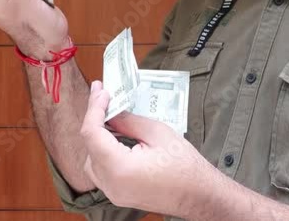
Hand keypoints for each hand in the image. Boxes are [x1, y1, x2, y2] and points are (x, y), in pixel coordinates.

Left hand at [80, 81, 215, 217]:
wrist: (199, 195)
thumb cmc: (185, 167)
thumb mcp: (157, 133)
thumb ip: (128, 121)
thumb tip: (112, 110)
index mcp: (119, 168)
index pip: (92, 134)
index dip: (94, 109)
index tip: (100, 91)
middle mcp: (111, 184)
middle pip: (89, 146)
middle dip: (96, 119)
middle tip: (105, 98)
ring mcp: (114, 193)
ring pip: (92, 159)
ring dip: (98, 137)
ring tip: (111, 116)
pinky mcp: (119, 195)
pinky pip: (102, 171)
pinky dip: (104, 151)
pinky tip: (116, 137)